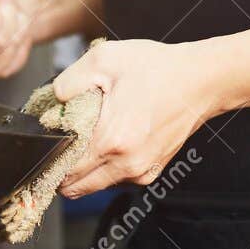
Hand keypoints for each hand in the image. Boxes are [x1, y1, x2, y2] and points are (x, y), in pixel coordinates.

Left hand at [53, 40, 218, 197]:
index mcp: (111, 140)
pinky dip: (108, 165)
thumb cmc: (159, 70)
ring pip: (97, 185)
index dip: (48, 161)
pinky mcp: (152, 170)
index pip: (64, 173)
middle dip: (62, 171)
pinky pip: (118, 178)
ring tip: (91, 137)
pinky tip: (113, 138)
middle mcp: (127, 164)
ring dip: (87, 168)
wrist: (202, 80)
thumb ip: (68, 81)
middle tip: (61, 145)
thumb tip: (54, 100)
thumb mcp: (104, 59)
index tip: (47, 146)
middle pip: (77, 189)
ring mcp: (142, 171)